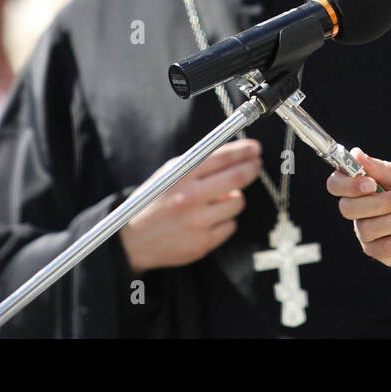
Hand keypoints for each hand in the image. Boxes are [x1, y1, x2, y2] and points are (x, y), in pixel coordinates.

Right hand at [121, 139, 261, 274]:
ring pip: (237, 202)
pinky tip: (210, 219)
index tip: (255, 149)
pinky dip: (225, 220)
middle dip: (252, 168)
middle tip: (256, 165)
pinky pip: (231, 225)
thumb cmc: (155, 202)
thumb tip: (234, 155)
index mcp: (181, 176)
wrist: (134, 240)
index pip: (220, 157)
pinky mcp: (203, 243)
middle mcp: (190, 197)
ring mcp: (197, 221)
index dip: (243, 151)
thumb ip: (197, 164)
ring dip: (235, 198)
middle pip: (236, 178)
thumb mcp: (169, 175)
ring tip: (221, 199)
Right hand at [326, 148, 390, 283]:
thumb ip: (382, 168)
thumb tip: (356, 154)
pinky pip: (386, 247)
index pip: (337, 185)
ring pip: (369, 228)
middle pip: (347, 208)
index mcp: (362, 188)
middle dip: (378, 203)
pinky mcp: (382, 254)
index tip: (370, 183)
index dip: (347, 184)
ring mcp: (368, 234)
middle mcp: (360, 212)